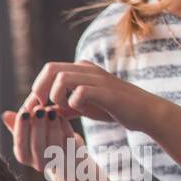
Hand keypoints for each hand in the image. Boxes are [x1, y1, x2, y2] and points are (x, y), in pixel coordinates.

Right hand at [1, 98, 81, 178]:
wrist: (67, 154)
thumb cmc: (43, 139)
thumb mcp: (28, 133)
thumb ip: (18, 125)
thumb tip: (4, 115)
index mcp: (24, 156)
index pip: (20, 143)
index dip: (22, 127)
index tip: (24, 111)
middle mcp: (39, 163)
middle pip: (37, 146)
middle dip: (37, 126)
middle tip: (39, 109)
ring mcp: (57, 160)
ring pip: (54, 145)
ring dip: (52, 126)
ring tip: (51, 110)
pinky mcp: (72, 155)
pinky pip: (68, 140)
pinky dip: (65, 126)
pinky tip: (61, 115)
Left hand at [32, 60, 163, 131]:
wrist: (144, 113)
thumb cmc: (113, 108)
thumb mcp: (83, 106)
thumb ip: (64, 106)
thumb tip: (44, 110)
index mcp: (80, 70)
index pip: (49, 69)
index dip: (37, 88)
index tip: (36, 107)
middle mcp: (87, 69)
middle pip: (51, 68)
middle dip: (40, 89)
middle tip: (43, 107)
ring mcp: (97, 78)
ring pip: (62, 78)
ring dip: (56, 96)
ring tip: (64, 108)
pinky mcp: (106, 91)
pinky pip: (80, 92)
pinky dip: (73, 103)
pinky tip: (78, 110)